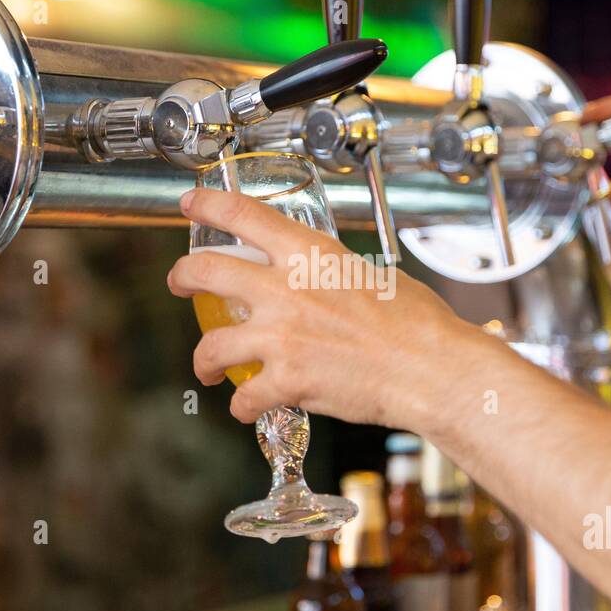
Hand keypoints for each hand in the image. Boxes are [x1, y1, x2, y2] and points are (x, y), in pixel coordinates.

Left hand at [167, 188, 501, 427]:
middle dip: (182, 277)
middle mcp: (285, 289)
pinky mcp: (286, 381)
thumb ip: (334, 275)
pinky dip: (243, 405)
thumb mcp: (373, 275)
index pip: (242, 214)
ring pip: (211, 345)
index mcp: (310, 254)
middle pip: (206, 272)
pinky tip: (249, 406)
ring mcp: (281, 337)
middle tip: (180, 282)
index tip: (190, 204)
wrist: (431, 368)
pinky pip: (244, 396)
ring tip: (208, 366)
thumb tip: (326, 283)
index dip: (207, 205)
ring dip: (204, 359)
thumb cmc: (418, 325)